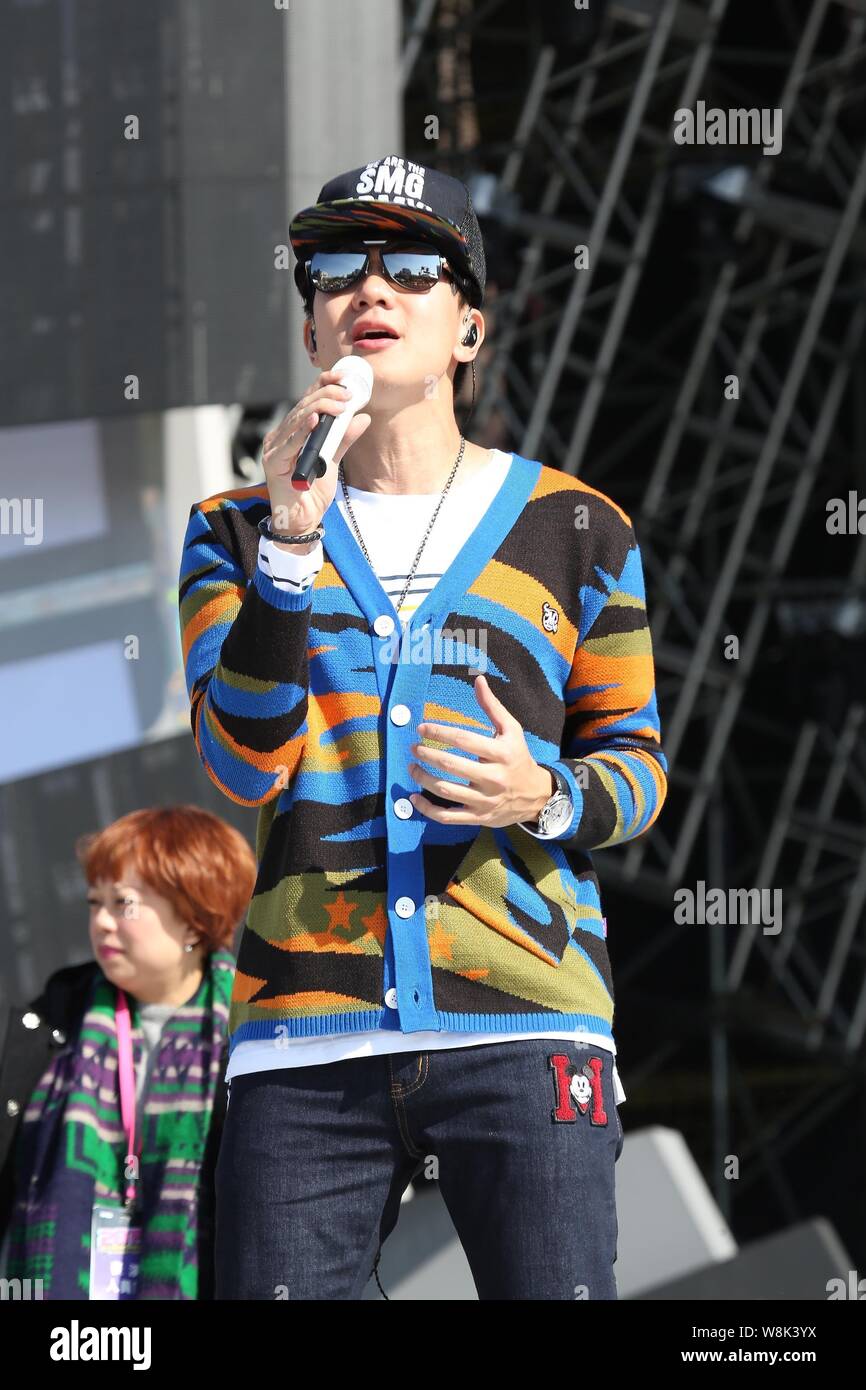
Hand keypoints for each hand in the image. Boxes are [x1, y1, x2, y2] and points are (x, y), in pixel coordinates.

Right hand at [262, 369, 371, 536]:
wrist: (302, 521)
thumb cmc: (313, 492)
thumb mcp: (332, 460)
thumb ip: (343, 439)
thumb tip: (363, 416)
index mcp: (293, 431)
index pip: (307, 400)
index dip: (323, 384)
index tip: (343, 376)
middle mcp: (281, 435)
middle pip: (303, 406)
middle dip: (326, 395)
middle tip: (348, 393)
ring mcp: (274, 448)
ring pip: (297, 419)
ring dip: (320, 408)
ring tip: (340, 403)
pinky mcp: (273, 462)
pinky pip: (290, 443)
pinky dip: (303, 431)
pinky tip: (315, 420)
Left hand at [407, 674, 554, 825]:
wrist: (536, 796)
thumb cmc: (518, 757)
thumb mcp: (512, 730)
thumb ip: (492, 707)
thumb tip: (478, 680)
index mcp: (501, 754)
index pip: (465, 740)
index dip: (440, 732)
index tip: (422, 728)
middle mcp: (494, 778)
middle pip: (452, 766)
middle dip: (428, 755)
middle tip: (414, 748)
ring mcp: (485, 801)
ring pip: (447, 791)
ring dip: (423, 779)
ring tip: (412, 767)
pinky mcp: (478, 818)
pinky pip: (448, 817)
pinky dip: (428, 810)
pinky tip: (414, 798)